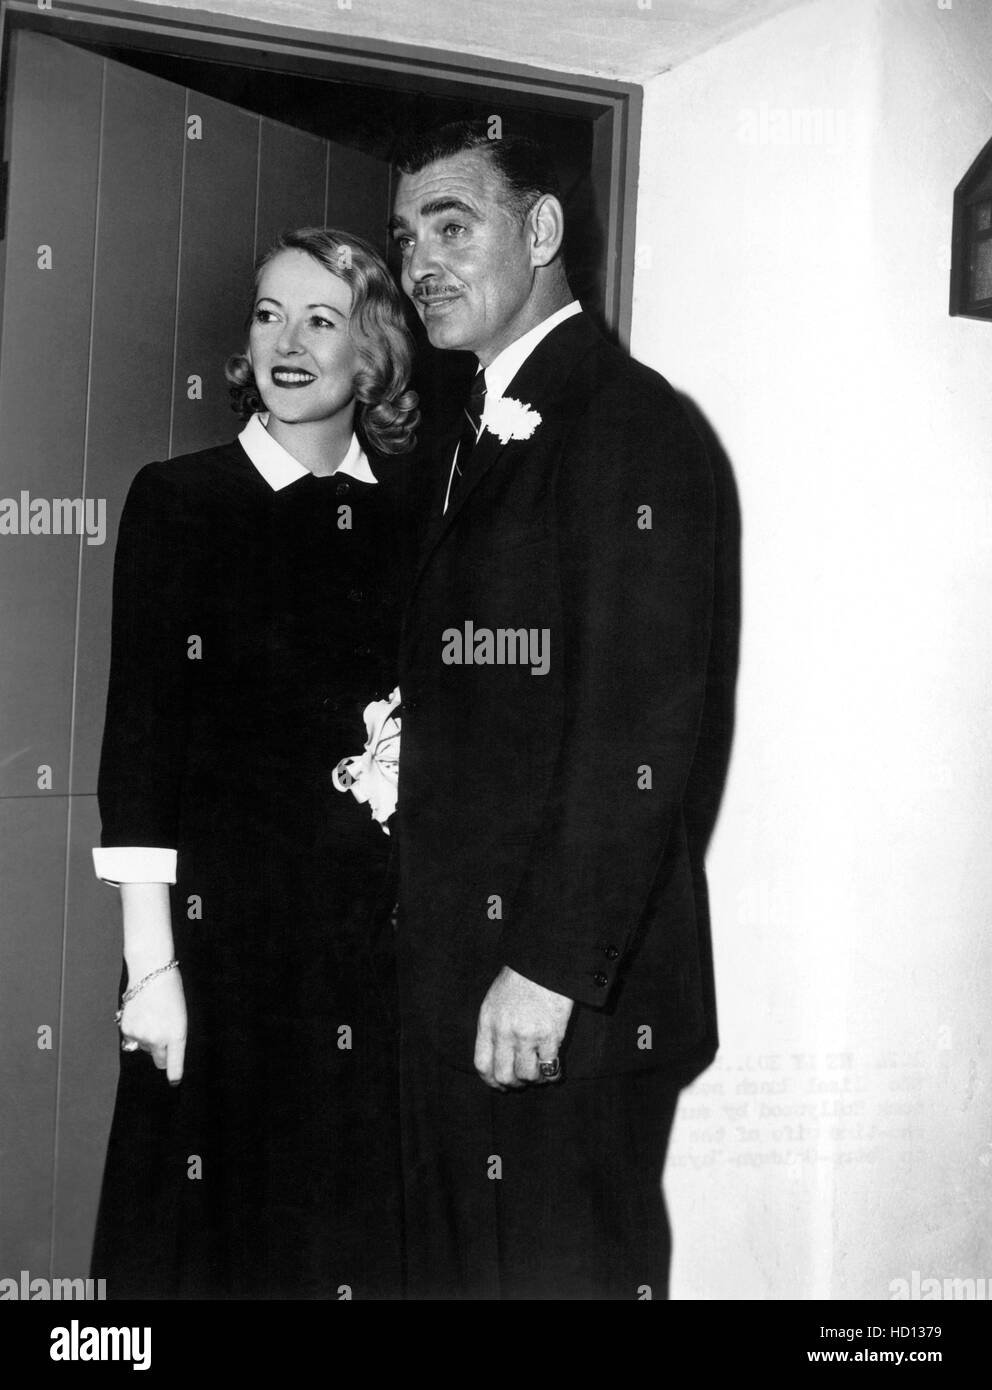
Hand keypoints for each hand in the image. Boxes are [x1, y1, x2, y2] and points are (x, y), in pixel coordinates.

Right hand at [119, 968, 186, 1083]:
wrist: (151, 972)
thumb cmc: (171, 992)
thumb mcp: (180, 1015)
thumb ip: (173, 1036)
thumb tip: (161, 1053)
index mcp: (177, 1034)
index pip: (174, 1063)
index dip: (174, 1074)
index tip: (174, 1083)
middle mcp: (159, 1038)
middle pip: (159, 1058)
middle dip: (161, 1051)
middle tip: (162, 1030)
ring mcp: (141, 1035)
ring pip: (145, 1047)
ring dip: (148, 1037)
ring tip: (152, 1014)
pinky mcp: (127, 1030)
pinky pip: (132, 1039)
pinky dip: (136, 1030)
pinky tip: (140, 1013)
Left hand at [474, 966, 573, 1090]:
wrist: (544, 962)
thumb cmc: (519, 980)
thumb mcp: (494, 1001)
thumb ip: (492, 1028)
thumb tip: (497, 1058)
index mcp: (487, 1022)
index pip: (482, 1064)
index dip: (491, 1081)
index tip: (499, 1084)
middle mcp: (504, 1032)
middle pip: (504, 1075)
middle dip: (513, 1084)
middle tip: (521, 1082)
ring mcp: (527, 1035)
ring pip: (527, 1075)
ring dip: (534, 1079)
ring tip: (539, 1074)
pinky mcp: (550, 1035)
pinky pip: (550, 1067)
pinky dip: (552, 1075)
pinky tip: (554, 1071)